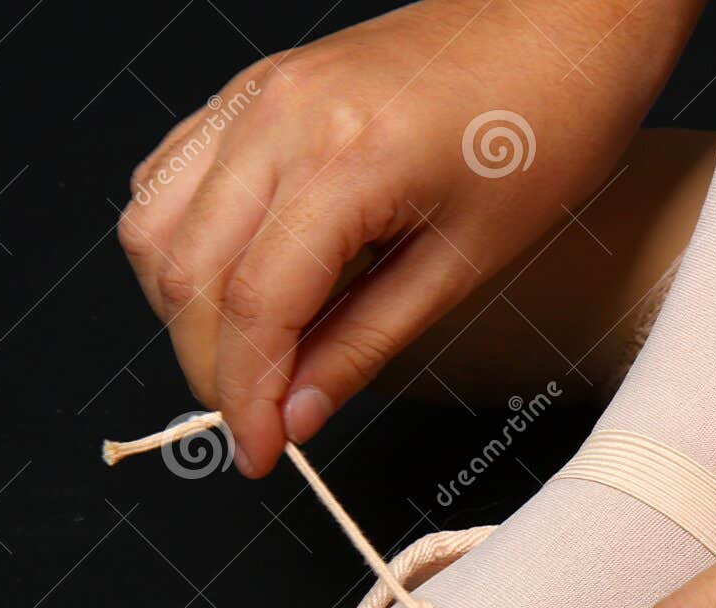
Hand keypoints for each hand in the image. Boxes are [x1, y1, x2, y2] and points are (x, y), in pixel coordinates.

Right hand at [118, 0, 700, 474]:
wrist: (558, 29)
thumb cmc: (540, 131)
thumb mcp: (464, 264)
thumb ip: (363, 345)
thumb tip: (295, 415)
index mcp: (341, 160)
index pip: (253, 307)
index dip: (244, 398)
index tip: (259, 457)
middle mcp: (276, 116)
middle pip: (189, 274)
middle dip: (211, 369)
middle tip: (259, 425)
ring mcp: (255, 93)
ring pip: (157, 227)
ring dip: (186, 313)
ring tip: (250, 364)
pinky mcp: (254, 88)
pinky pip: (173, 176)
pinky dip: (183, 248)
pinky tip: (235, 289)